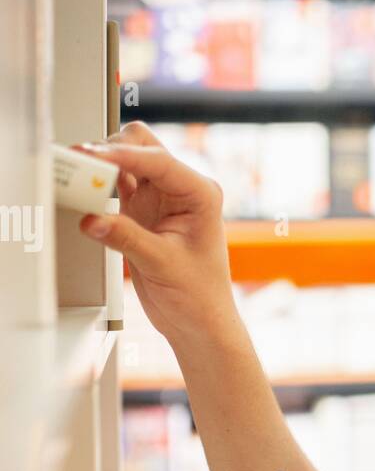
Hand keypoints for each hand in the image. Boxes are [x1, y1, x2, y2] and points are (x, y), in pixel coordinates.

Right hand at [72, 121, 239, 346]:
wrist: (199, 322)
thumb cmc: (200, 296)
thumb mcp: (162, 265)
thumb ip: (126, 238)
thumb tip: (92, 218)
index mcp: (201, 194)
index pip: (159, 161)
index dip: (122, 154)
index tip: (91, 155)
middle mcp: (181, 190)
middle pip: (142, 147)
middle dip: (110, 150)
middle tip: (81, 164)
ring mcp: (160, 198)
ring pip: (126, 161)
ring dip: (102, 165)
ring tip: (77, 176)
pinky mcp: (141, 212)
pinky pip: (116, 185)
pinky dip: (99, 184)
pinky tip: (84, 192)